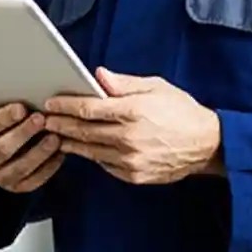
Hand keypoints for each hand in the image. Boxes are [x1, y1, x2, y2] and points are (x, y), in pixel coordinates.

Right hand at [0, 101, 64, 193]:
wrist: (17, 144)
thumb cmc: (13, 120)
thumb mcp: (5, 107)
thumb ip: (5, 97)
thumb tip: (9, 79)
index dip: (3, 118)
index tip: (21, 108)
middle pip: (1, 149)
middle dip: (22, 133)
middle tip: (41, 119)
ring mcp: (1, 176)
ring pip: (19, 167)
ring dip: (38, 152)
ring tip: (55, 137)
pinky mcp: (18, 187)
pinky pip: (34, 180)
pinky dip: (48, 167)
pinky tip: (60, 153)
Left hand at [42, 67, 223, 184]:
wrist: (207, 144)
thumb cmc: (182, 112)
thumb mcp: (156, 87)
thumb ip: (124, 83)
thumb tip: (98, 76)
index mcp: (133, 111)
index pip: (88, 108)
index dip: (65, 105)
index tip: (51, 102)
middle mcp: (128, 137)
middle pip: (83, 131)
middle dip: (60, 124)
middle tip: (44, 119)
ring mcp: (130, 159)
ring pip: (90, 151)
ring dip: (69, 142)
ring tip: (56, 135)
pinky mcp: (133, 175)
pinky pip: (104, 164)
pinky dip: (91, 155)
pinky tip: (81, 148)